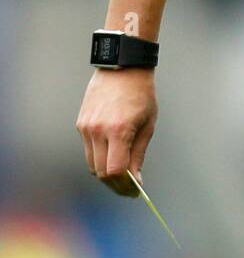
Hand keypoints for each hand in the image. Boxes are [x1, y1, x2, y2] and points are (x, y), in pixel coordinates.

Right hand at [76, 67, 157, 196]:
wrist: (122, 66)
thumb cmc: (141, 94)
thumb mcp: (148, 124)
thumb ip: (138, 154)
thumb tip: (135, 180)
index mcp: (118, 130)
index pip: (115, 171)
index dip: (125, 186)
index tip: (136, 191)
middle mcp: (98, 130)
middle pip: (101, 172)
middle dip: (116, 184)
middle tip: (129, 189)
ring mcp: (86, 127)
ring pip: (92, 164)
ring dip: (106, 173)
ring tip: (122, 176)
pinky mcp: (81, 123)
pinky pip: (88, 150)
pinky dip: (99, 157)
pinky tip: (112, 156)